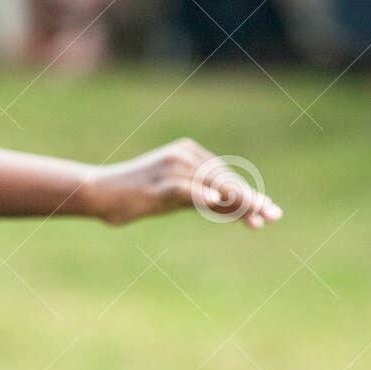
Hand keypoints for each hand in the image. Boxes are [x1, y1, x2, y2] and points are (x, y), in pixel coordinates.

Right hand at [86, 139, 281, 229]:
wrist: (98, 192)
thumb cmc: (135, 197)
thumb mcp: (174, 197)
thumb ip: (203, 199)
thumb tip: (237, 210)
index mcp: (187, 153)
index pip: (225, 177)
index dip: (247, 197)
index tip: (269, 214)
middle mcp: (183, 155)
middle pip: (224, 180)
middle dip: (249, 200)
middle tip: (273, 216)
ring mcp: (170, 167)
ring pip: (212, 185)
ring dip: (236, 202)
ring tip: (258, 215)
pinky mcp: (157, 182)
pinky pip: (185, 188)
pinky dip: (202, 195)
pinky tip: (218, 203)